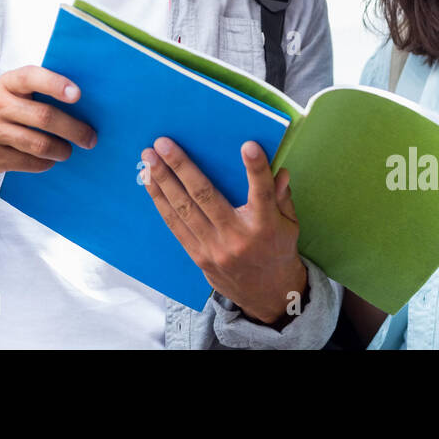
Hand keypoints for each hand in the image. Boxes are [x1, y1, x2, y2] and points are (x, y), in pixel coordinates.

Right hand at [0, 65, 95, 177]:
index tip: (77, 94)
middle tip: (89, 137)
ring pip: (38, 144)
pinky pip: (27, 162)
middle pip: (43, 117)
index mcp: (5, 83)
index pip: (31, 77)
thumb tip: (76, 102)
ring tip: (68, 151)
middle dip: (73, 129)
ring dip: (61, 150)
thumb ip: (32, 92)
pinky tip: (49, 160)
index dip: (55, 84)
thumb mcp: (5, 91)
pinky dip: (44, 163)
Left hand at [141, 138, 306, 324]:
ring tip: (148, 158)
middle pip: (205, 197)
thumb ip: (281, 196)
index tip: (248, 145)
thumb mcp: (289, 224)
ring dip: (162, 181)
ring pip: (183, 210)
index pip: (262, 193)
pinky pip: (175, 226)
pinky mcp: (199, 257)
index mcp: (265, 226)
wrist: (268, 295)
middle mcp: (236, 237)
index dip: (256, 170)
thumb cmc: (278, 250)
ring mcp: (214, 249)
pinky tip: (151, 184)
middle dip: (181, 167)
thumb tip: (280, 170)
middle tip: (163, 143)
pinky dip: (161, 203)